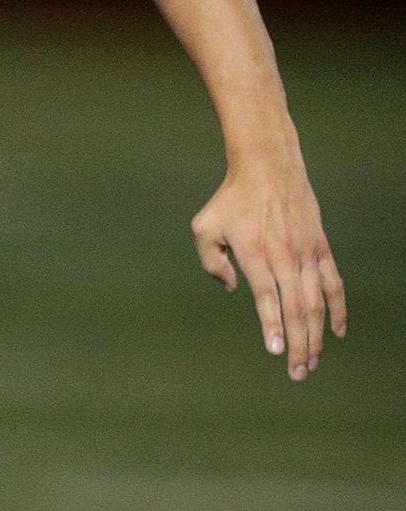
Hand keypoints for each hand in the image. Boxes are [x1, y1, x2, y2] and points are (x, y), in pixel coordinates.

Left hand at [191, 160, 346, 379]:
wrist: (268, 167)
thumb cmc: (231, 199)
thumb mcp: (204, 226)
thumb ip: (211, 261)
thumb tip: (230, 289)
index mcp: (255, 252)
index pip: (267, 298)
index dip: (273, 326)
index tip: (276, 351)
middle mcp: (284, 255)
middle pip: (297, 308)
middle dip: (299, 343)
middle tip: (298, 373)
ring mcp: (306, 253)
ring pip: (317, 301)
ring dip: (317, 335)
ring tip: (312, 362)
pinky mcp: (320, 248)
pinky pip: (334, 283)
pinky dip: (338, 308)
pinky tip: (337, 332)